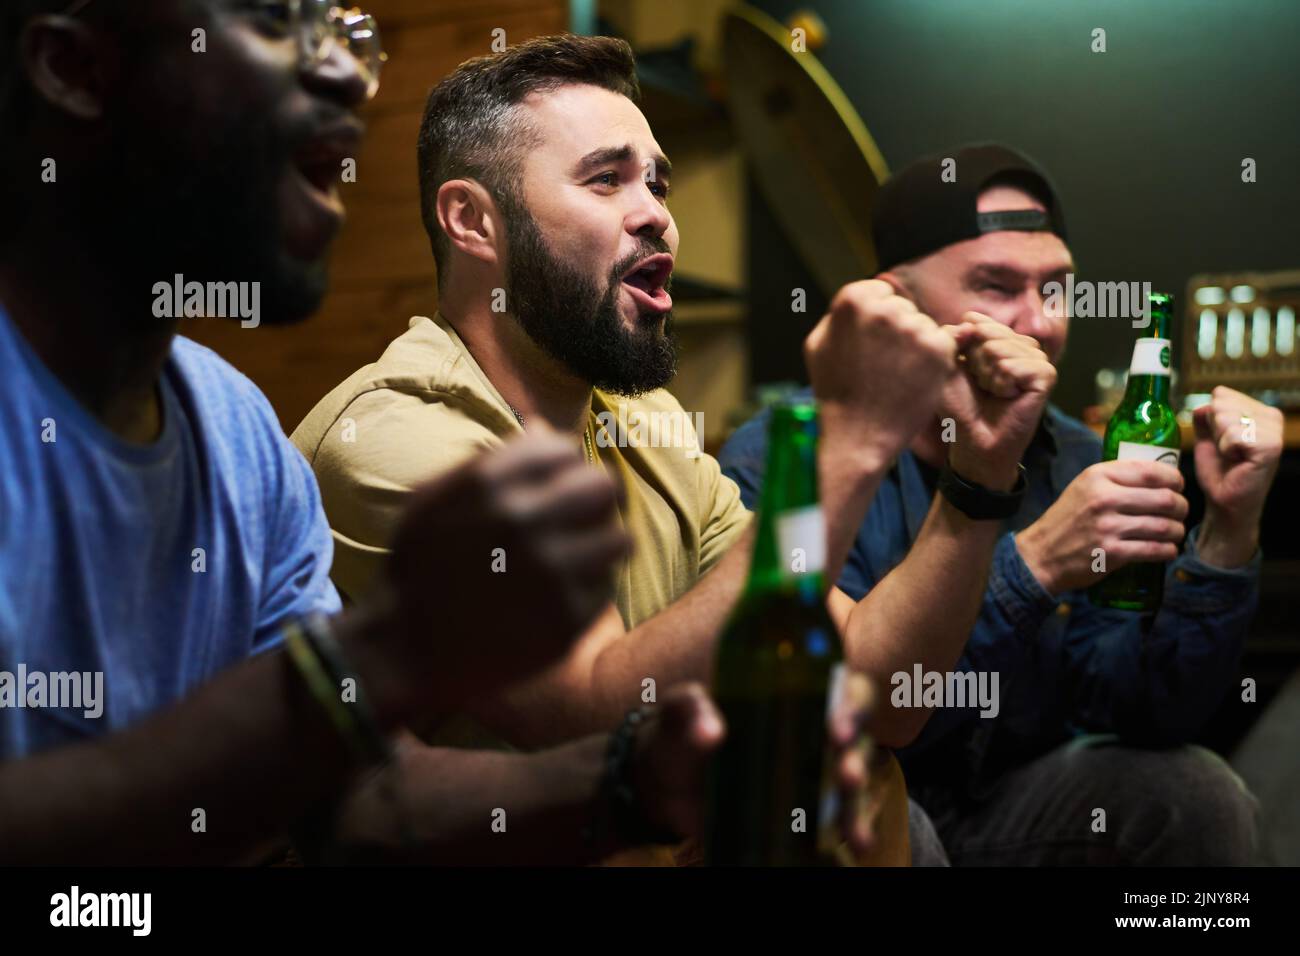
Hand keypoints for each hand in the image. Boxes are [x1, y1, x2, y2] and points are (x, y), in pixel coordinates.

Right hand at [368, 432, 630, 720]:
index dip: (564, 468)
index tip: (555, 489)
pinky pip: (607, 586)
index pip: (565, 450)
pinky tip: (560, 595)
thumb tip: (544, 426)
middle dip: (595, 500)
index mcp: (488, 483)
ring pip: (620, 537)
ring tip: (577, 558)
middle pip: (604, 487)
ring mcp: (549, 571)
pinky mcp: (567, 618)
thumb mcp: (432, 500)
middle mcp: (523, 520)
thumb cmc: (418, 568)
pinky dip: (589, 589)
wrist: (404, 650)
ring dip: (601, 545)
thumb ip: (491, 460)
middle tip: (580, 520)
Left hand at [632, 677, 879, 863]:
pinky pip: (832, 827)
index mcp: (797, 695)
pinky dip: (842, 842)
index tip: (835, 729)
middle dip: (857, 760)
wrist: (662, 784)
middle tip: (845, 778)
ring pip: (850, 789)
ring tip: (856, 836)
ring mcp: (810, 778)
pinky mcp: (800, 816)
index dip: (852, 706)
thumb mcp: (680, 711)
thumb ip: (692, 711)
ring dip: (856, 809)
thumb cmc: (679, 732)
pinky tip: (847, 855)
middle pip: (856, 743)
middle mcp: (813, 735)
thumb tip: (711, 733)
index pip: (844, 691)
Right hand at [804, 279, 956, 472]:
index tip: (868, 347)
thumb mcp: (818, 344)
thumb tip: (870, 293)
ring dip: (915, 346)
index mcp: (853, 301)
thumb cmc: (834, 393)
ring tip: (894, 376)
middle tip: (880, 365)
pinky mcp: (939, 349)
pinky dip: (933, 360)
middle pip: (902, 307)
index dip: (876, 321)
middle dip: (896, 331)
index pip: (880, 292)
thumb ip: (839, 314)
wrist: (857, 437)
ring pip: (923, 325)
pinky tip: (912, 380)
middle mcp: (885, 309)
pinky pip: (943, 342)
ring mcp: (914, 328)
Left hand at [938, 311, 1056, 490]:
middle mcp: (1022, 345)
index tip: (967, 372)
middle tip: (982, 386)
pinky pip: (1013, 366)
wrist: (974, 439)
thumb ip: (953, 336)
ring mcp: (1038, 358)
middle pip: (987, 333)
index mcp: (1001, 338)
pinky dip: (1002, 384)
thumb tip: (969, 319)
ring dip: (988, 376)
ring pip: (999, 349)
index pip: (976, 321)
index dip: (962, 349)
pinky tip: (1008, 397)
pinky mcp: (1047, 375)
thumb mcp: (948, 365)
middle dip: (975, 363)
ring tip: (994, 392)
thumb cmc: (961, 405)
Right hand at [1015, 460, 1187, 595]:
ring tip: (1175, 532)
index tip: (1178, 486)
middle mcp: (1104, 498)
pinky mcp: (1112, 552)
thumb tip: (1157, 476)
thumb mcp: (1083, 487)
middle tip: (1180, 512)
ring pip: (1164, 526)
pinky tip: (1167, 549)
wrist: (1041, 555)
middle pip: (1165, 499)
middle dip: (1182, 506)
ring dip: (1177, 530)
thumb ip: (1115, 479)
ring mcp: (1108, 527)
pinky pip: (1155, 550)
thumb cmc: (1067, 519)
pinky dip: (1168, 550)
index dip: (1175, 479)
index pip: (1152, 472)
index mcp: (1098, 476)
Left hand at [1192, 387, 1282, 567]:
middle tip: (1228, 451)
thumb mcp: (1206, 438)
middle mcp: (1271, 416)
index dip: (1211, 419)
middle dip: (1214, 430)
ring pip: (1224, 417)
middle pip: (1221, 403)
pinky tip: (1238, 460)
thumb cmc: (1219, 471)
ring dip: (1220, 441)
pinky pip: (1232, 435)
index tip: (1223, 440)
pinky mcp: (1271, 446)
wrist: (1224, 500)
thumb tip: (1201, 405)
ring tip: (1233, 456)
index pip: (1221, 393)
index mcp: (1259, 410)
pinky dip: (1227, 449)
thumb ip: (1204, 417)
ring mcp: (1273, 430)